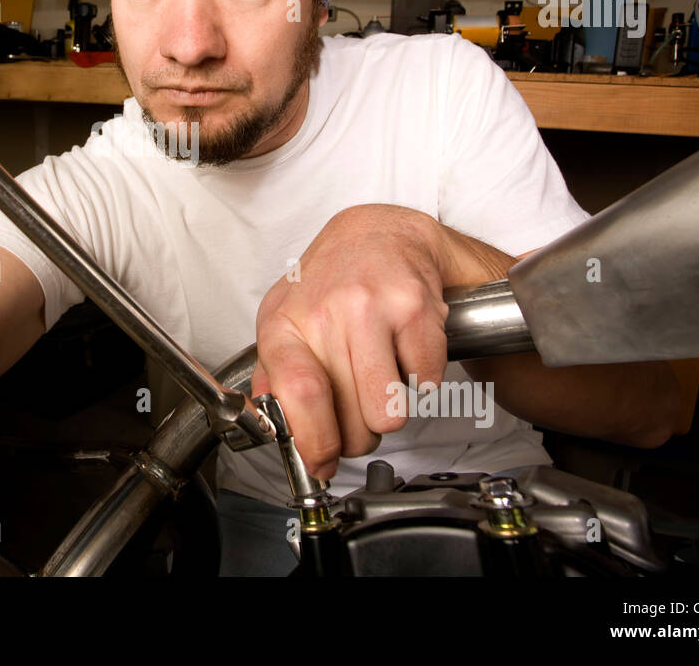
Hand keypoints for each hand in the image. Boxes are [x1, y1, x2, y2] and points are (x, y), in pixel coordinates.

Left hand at [251, 204, 463, 480]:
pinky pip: (426, 385)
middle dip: (359, 434)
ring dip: (389, 411)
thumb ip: (273, 377)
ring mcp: (374, 308)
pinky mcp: (417, 309)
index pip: (299, 395)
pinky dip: (419, 382)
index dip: (316, 442)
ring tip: (379, 381)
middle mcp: (327, 312)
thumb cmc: (329, 284)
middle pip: (351, 419)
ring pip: (390, 412)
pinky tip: (402, 354)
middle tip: (357, 410)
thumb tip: (273, 429)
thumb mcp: (284, 321)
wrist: (380, 235)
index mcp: (285, 324)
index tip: (323, 462)